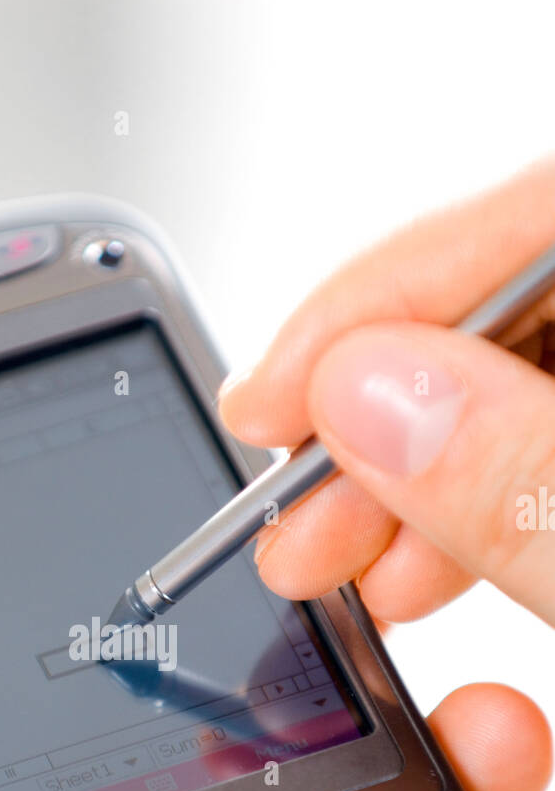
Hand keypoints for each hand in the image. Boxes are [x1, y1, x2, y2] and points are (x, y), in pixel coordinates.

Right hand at [218, 157, 554, 626]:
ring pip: (507, 390)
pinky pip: (533, 447)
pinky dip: (469, 507)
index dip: (365, 313)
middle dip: (370, 428)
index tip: (262, 407)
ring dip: (406, 484)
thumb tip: (366, 400)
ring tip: (339, 564)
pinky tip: (417, 561)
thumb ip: (521, 477)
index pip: (519, 226)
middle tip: (293, 522)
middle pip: (495, 313)